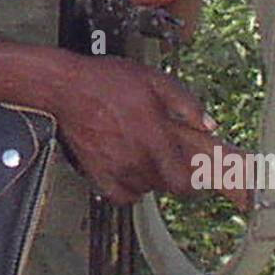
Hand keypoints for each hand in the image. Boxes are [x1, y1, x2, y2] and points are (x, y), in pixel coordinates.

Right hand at [50, 53, 248, 211]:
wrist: (66, 87)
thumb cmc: (107, 81)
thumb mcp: (155, 80)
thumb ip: (186, 103)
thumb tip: (208, 125)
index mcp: (154, 137)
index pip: (182, 182)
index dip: (192, 183)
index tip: (194, 175)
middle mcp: (135, 157)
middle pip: (164, 186)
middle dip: (170, 173)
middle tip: (167, 156)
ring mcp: (114, 167)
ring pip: (143, 189)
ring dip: (149, 179)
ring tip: (145, 158)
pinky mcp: (96, 171)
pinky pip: (119, 194)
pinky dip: (128, 189)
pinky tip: (128, 172)